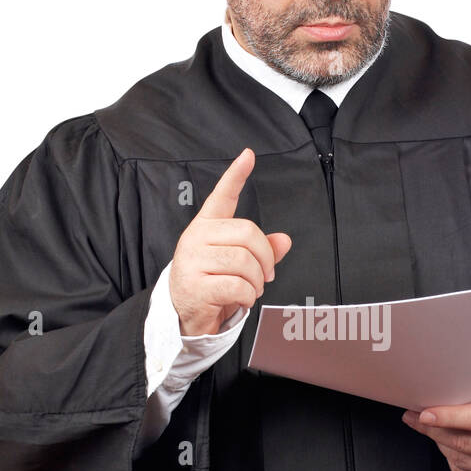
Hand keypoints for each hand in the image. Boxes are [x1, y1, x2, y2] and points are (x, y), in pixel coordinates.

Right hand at [169, 148, 291, 335]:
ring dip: (257, 282)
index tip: (248, 156)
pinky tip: (241, 299)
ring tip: (250, 289)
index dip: (236, 175)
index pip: (222, 196)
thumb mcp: (237, 263)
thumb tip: (284, 240)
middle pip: (248, 234)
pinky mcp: (195, 285)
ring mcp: (193, 261)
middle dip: (265, 259)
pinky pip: (239, 285)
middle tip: (265, 276)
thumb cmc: (212, 283)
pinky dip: (248, 296)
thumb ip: (261, 250)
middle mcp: (196, 238)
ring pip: (245, 261)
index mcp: (206, 227)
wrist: (186, 314)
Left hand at [401, 385, 470, 470]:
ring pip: (461, 459)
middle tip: (416, 419)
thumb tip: (438, 400)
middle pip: (464, 442)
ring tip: (434, 430)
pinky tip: (449, 446)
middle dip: (435, 430)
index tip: (424, 414)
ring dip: (441, 444)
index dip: (448, 417)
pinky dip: (451, 458)